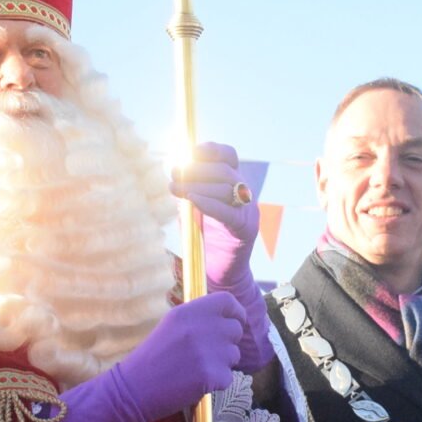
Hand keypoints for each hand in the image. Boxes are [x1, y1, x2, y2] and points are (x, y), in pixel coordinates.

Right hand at [40, 294, 244, 421]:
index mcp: (189, 311)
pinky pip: (229, 377)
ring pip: (234, 355)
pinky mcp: (213, 375)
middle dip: (228, 342)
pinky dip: (217, 383)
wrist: (133, 389)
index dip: (236, 312)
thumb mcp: (172, 325)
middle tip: (210, 353)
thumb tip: (226, 318)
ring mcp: (209, 351)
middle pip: (236, 329)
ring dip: (222, 363)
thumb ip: (198, 318)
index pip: (228, 302)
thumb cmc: (151, 358)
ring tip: (197, 369)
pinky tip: (196, 383)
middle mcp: (202, 327)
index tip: (235, 322)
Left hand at [170, 144, 270, 369]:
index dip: (210, 150)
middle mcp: (244, 194)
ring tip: (174, 187)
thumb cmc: (203, 237)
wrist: (220, 271)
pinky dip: (210, 204)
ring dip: (198, 184)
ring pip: (227, 188)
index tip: (189, 152)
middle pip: (224, 170)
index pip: (228, 156)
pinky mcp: (245, 230)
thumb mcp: (193, 205)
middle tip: (173, 173)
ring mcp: (248, 211)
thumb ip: (188, 187)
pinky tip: (192, 201)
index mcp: (233, 183)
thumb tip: (173, 167)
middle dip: (196, 168)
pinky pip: (230, 213)